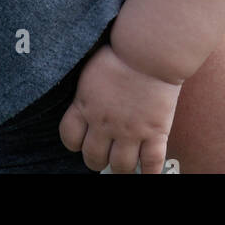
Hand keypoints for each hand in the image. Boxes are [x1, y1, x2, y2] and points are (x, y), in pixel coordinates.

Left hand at [59, 43, 180, 173]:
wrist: (149, 50)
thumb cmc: (121, 50)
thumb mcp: (92, 67)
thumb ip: (88, 89)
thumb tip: (87, 94)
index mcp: (85, 105)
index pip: (69, 137)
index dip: (75, 142)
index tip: (82, 140)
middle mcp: (104, 124)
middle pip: (93, 158)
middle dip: (98, 159)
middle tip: (105, 154)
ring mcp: (130, 131)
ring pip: (121, 166)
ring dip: (122, 167)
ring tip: (126, 163)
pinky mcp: (154, 133)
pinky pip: (151, 164)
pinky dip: (150, 173)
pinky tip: (149, 172)